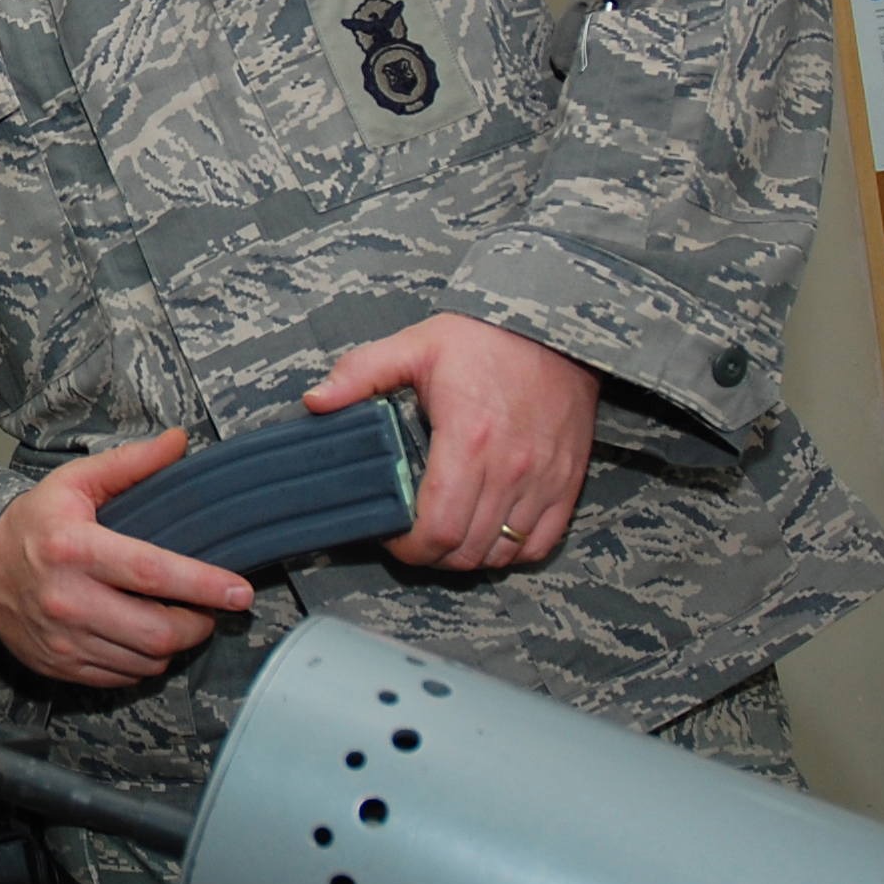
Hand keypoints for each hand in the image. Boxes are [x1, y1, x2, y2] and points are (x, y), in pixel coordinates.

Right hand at [0, 428, 254, 687]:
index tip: (239, 591)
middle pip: (156, 631)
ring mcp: (63, 639)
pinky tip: (143, 638)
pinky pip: (122, 677)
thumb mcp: (75, 482)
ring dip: (174, 644)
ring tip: (177, 620)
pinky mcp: (60, 666)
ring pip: (145, 660)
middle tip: (209, 609)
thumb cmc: (34, 523)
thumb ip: (130, 463)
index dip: (202, 584)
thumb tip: (178, 442)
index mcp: (74, 549)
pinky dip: (145, 662)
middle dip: (198, 624)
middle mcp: (68, 599)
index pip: (151, 572)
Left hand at [305, 314, 596, 570]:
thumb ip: (360, 373)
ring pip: (501, 553)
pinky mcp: (567, 481)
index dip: (408, 547)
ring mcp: (543, 479)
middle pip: (466, 550)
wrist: (553, 327)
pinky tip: (488, 534)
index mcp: (468, 439)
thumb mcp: (414, 346)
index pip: (438, 527)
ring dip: (468, 556)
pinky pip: (540, 543)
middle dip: (431, 555)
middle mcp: (510, 468)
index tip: (392, 534)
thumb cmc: (483, 338)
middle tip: (412, 537)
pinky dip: (511, 551)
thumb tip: (315, 402)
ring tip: (445, 535)